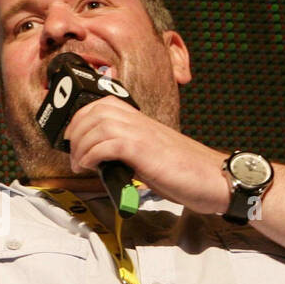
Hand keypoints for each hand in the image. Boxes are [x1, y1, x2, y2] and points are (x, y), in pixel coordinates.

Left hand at [63, 98, 231, 215]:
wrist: (212, 178)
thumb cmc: (182, 170)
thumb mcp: (147, 153)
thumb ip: (125, 149)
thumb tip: (98, 157)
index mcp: (137, 117)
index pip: (98, 106)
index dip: (78, 122)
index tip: (72, 142)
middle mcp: (137, 119)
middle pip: (91, 112)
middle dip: (75, 134)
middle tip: (75, 158)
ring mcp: (140, 131)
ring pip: (95, 126)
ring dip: (81, 147)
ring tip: (82, 165)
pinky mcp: (142, 148)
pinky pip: (105, 144)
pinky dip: (92, 156)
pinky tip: (92, 167)